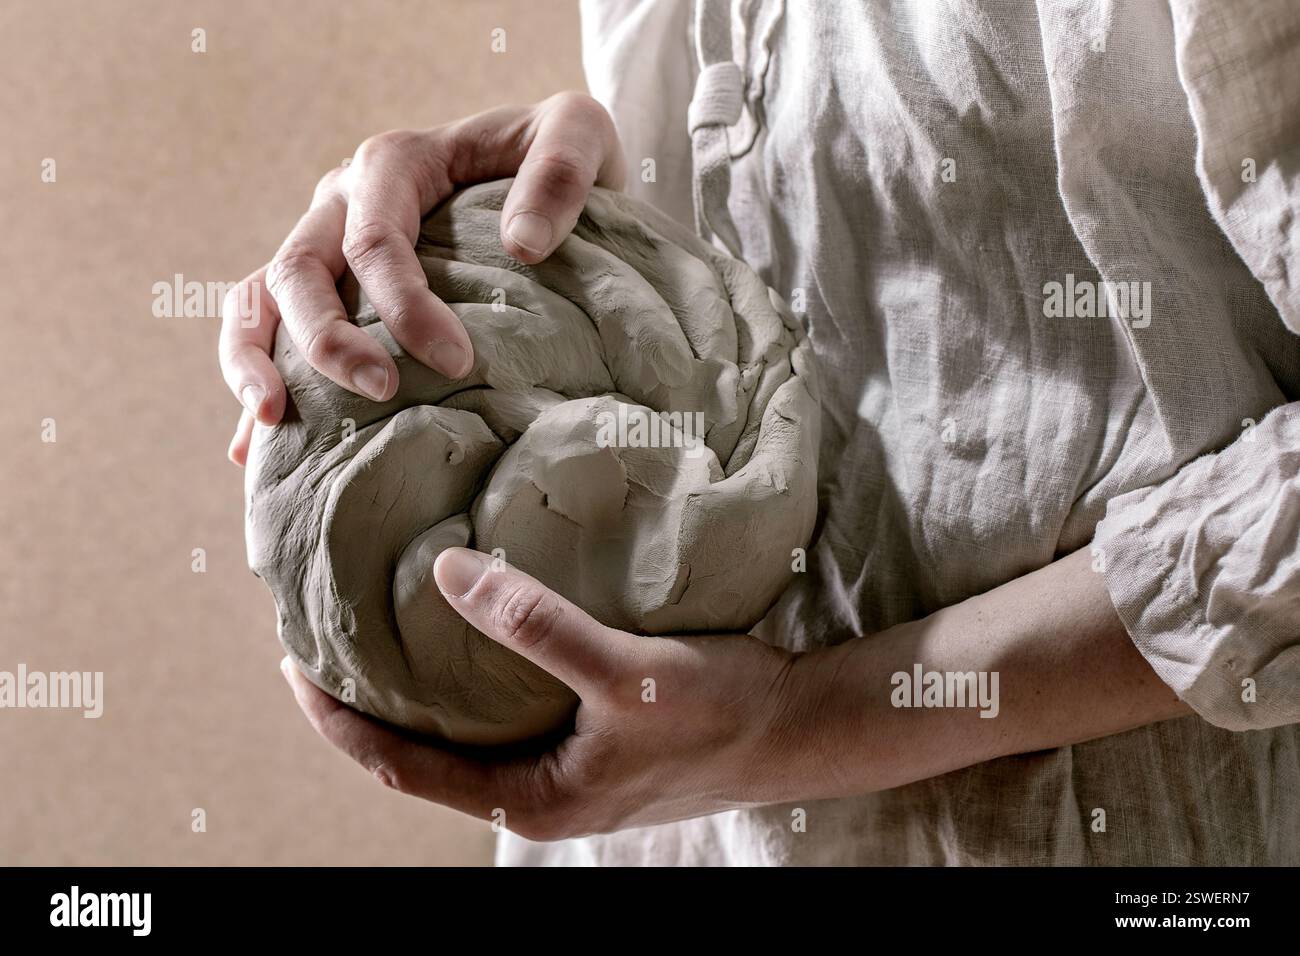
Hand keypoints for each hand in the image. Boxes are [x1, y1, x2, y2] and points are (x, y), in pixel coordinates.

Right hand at [220, 92, 625, 464]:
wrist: (551, 165)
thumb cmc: (562, 154)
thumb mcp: (580, 132)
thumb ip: (561, 171)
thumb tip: (524, 244)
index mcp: (394, 164)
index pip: (376, 240)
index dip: (406, 306)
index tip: (458, 362)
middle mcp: (343, 199)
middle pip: (300, 270)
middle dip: (330, 340)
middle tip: (381, 393)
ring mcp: (325, 241)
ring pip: (261, 296)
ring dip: (257, 359)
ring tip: (275, 422)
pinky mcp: (327, 283)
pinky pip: (264, 325)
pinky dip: (254, 377)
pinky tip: (256, 447)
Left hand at [280, 548, 807, 840]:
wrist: (800, 728)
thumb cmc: (720, 712)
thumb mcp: (627, 671)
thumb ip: (537, 626)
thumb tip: (446, 574)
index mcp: (529, 799)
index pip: (397, 766)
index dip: (335, 720)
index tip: (292, 663)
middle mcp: (537, 794)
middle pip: (419, 755)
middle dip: (364, 704)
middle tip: (323, 638)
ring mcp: (562, 771)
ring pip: (462, 732)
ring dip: (415, 688)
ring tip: (379, 629)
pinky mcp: (587, 742)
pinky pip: (505, 713)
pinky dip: (469, 677)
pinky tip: (467, 631)